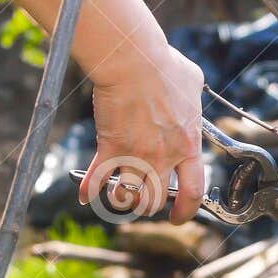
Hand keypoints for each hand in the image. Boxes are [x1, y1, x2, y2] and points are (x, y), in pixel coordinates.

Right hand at [78, 40, 205, 225]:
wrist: (134, 60)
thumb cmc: (163, 66)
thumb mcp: (192, 82)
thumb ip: (193, 99)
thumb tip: (191, 95)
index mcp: (187, 144)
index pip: (193, 192)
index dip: (186, 211)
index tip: (178, 217)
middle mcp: (163, 157)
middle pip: (154, 200)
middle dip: (147, 204)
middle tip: (142, 196)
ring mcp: (136, 155)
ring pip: (127, 197)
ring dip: (121, 199)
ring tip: (118, 191)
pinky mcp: (110, 147)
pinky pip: (97, 179)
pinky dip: (89, 189)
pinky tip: (84, 194)